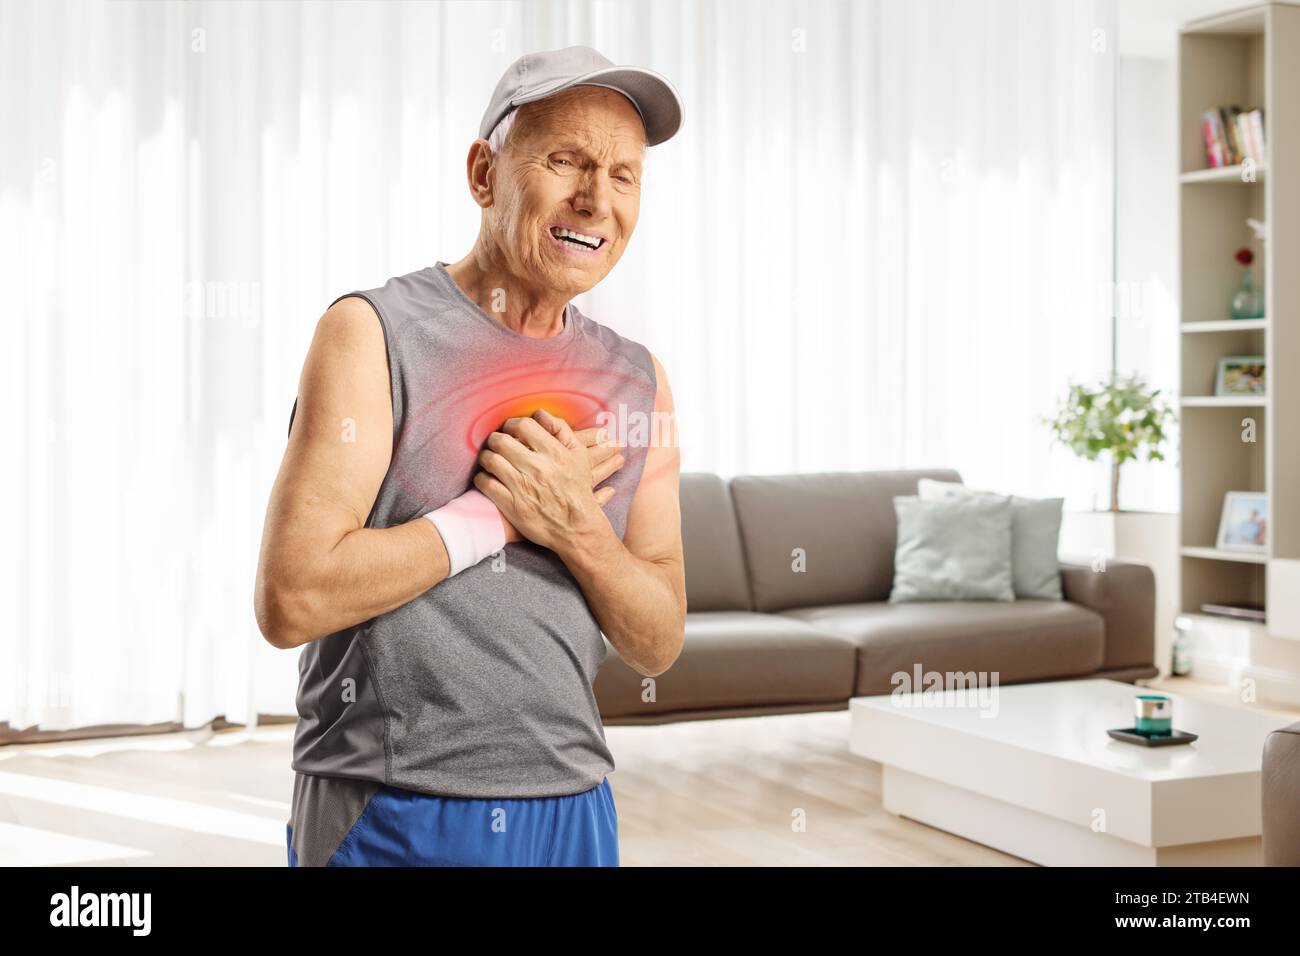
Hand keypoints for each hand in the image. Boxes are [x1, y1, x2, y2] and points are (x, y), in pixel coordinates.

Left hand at [476, 411, 624, 548]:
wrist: (577, 527)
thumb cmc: (578, 490)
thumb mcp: (579, 456)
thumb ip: (562, 430)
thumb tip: (540, 413)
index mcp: (554, 452)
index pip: (523, 425)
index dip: (512, 424)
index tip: (511, 430)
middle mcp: (536, 467)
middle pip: (501, 441)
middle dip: (495, 440)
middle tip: (496, 445)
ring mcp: (522, 487)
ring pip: (490, 460)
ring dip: (486, 458)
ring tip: (490, 460)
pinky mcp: (511, 506)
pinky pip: (486, 484)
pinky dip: (482, 478)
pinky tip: (488, 479)